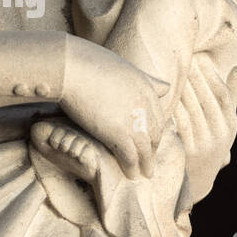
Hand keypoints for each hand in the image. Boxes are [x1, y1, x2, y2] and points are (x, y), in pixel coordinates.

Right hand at [60, 36, 163, 177]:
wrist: (70, 67)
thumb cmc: (86, 61)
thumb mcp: (123, 67)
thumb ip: (145, 79)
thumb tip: (166, 86)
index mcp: (146, 86)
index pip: (156, 115)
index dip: (153, 130)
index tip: (151, 140)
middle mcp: (145, 104)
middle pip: (154, 133)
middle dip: (152, 149)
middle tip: (150, 160)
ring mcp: (133, 119)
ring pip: (145, 148)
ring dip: (145, 164)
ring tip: (144, 174)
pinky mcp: (119, 133)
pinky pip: (130, 156)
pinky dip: (131, 168)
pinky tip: (130, 175)